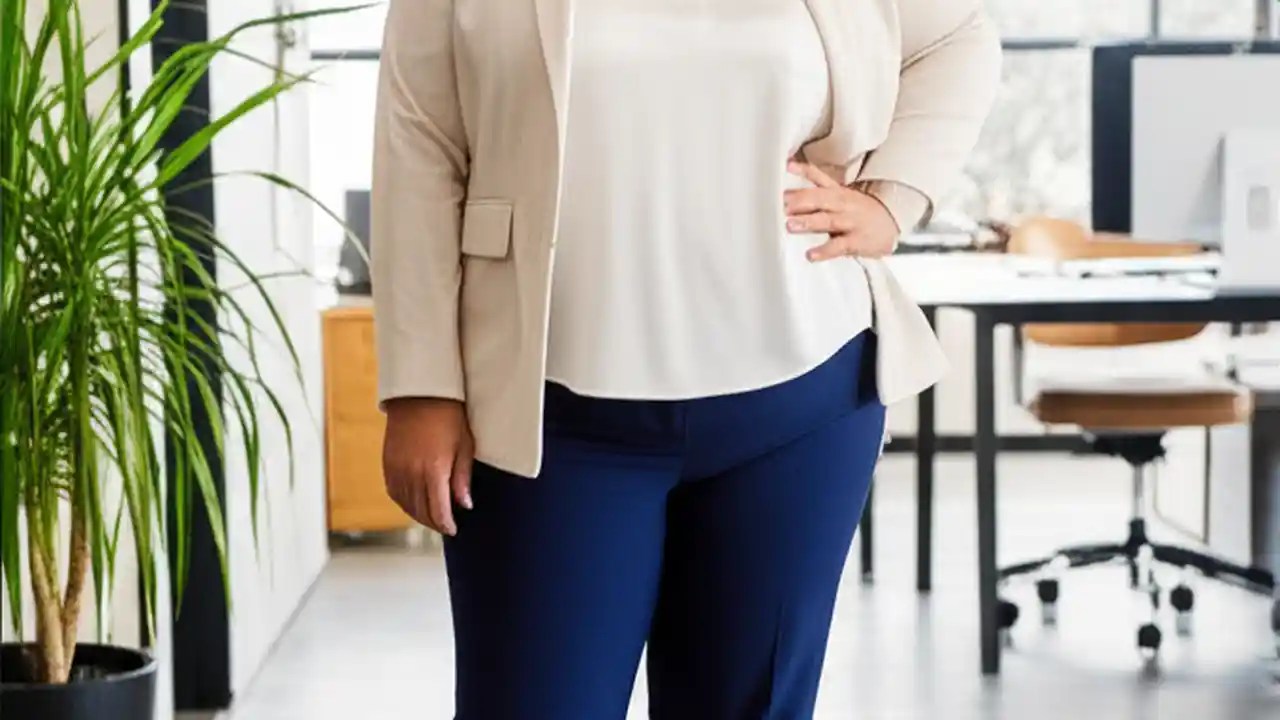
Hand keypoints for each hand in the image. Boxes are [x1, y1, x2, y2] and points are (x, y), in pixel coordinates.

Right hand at [382, 397, 473, 535]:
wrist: (420, 393)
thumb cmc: (448, 416)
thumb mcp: (464, 446)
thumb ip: (462, 478)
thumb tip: (464, 504)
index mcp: (433, 471)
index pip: (438, 511)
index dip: (446, 524)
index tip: (453, 529)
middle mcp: (411, 473)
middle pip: (421, 511)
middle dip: (434, 522)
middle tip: (445, 526)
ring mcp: (396, 469)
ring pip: (406, 505)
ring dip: (419, 515)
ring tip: (431, 517)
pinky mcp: (387, 463)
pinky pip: (394, 492)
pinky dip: (404, 502)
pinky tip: (414, 503)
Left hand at [783, 161, 898, 260]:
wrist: (891, 224)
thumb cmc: (858, 211)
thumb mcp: (839, 197)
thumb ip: (815, 192)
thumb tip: (786, 194)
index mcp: (837, 192)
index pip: (819, 176)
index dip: (803, 170)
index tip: (787, 166)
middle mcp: (843, 204)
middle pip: (820, 199)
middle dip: (800, 201)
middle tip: (782, 205)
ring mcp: (850, 222)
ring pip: (827, 220)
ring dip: (808, 222)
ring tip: (790, 225)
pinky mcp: (856, 241)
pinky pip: (839, 246)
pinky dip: (825, 251)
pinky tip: (811, 254)